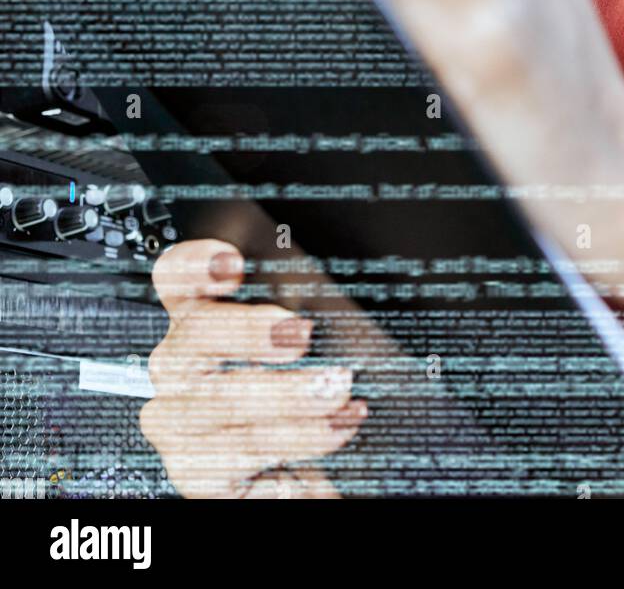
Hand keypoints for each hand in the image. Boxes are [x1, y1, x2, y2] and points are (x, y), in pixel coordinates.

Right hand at [140, 239, 366, 498]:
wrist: (285, 469)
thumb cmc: (289, 392)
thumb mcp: (293, 347)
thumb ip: (296, 315)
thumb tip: (327, 300)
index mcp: (194, 318)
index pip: (176, 278)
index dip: (198, 265)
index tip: (233, 263)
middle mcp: (177, 365)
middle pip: (199, 334)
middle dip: (252, 331)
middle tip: (300, 333)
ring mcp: (177, 418)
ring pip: (225, 400)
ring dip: (290, 395)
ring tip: (337, 390)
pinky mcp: (194, 468)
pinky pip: (243, 452)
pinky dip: (299, 438)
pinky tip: (332, 428)